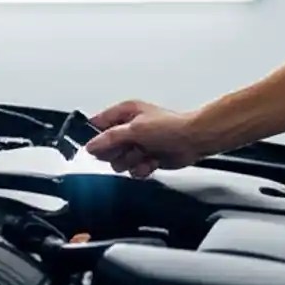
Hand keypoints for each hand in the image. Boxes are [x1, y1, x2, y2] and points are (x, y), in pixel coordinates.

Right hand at [86, 100, 206, 178]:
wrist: (193, 141)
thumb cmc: (171, 127)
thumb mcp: (136, 129)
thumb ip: (110, 138)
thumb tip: (92, 145)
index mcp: (124, 113)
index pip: (97, 125)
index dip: (96, 137)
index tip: (101, 146)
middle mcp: (128, 128)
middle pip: (106, 148)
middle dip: (118, 153)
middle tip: (131, 147)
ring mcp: (136, 144)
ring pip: (119, 162)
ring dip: (132, 162)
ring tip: (145, 153)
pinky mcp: (144, 158)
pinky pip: (132, 170)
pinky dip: (142, 169)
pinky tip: (151, 161)